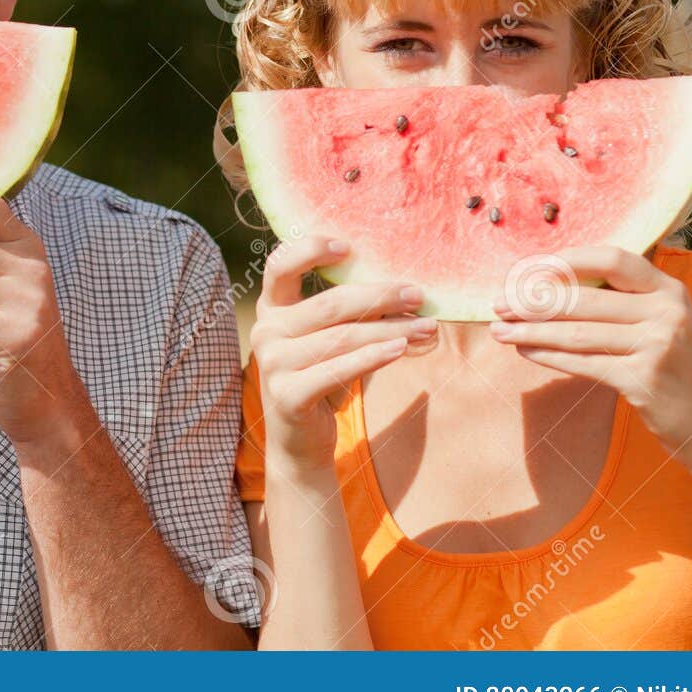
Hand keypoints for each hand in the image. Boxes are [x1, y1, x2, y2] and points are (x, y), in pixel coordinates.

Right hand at [251, 236, 435, 471]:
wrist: (301, 444)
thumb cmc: (321, 381)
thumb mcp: (329, 341)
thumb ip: (348, 314)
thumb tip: (404, 291)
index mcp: (271, 309)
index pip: (280, 265)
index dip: (310, 249)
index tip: (349, 246)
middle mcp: (266, 332)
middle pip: (329, 305)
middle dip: (380, 297)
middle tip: (418, 295)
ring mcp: (272, 365)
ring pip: (342, 338)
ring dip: (390, 330)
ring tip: (426, 327)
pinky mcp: (288, 395)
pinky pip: (339, 370)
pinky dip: (374, 358)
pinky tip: (401, 350)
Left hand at [490, 245, 691, 470]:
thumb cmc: (677, 372)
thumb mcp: (663, 325)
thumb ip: (623, 303)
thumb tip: (551, 287)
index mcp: (669, 290)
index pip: (612, 258)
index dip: (568, 260)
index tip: (530, 269)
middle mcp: (667, 311)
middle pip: (584, 299)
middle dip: (533, 301)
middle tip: (498, 305)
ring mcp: (658, 345)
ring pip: (577, 332)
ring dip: (531, 330)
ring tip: (499, 330)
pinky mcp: (644, 379)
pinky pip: (583, 362)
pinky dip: (548, 355)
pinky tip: (524, 351)